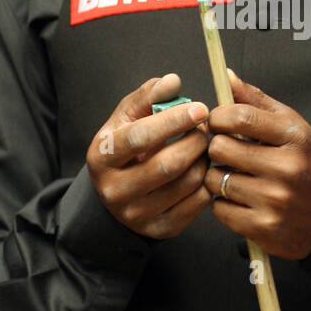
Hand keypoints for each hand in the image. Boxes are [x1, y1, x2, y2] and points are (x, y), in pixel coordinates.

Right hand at [86, 73, 211, 238]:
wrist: (116, 193)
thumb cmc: (125, 147)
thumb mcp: (126, 118)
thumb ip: (147, 96)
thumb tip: (173, 81)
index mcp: (102, 157)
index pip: (140, 137)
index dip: (173, 121)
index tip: (200, 108)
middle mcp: (115, 190)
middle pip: (167, 164)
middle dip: (195, 141)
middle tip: (206, 128)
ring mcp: (137, 214)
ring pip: (187, 183)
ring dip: (204, 159)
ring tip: (203, 146)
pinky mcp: (160, 229)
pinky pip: (198, 203)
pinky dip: (208, 181)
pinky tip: (202, 168)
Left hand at [204, 69, 310, 259]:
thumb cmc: (307, 165)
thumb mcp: (292, 128)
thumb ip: (257, 102)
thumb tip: (227, 77)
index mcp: (295, 137)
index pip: (241, 117)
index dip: (218, 118)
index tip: (217, 122)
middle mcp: (288, 168)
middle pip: (221, 148)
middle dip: (218, 148)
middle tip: (228, 153)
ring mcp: (276, 200)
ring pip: (215, 180)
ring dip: (218, 178)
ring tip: (235, 177)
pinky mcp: (264, 227)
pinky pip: (220, 209)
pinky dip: (224, 204)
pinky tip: (240, 200)